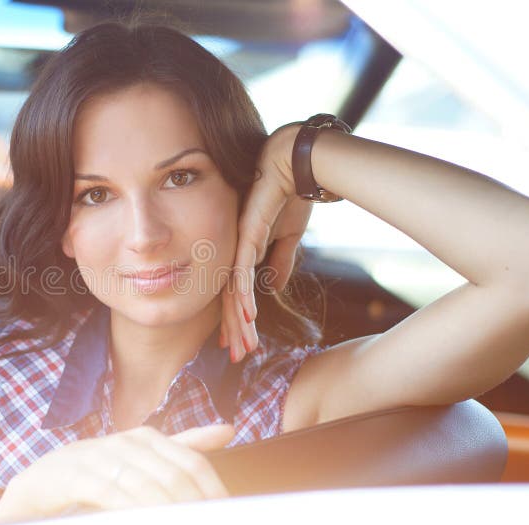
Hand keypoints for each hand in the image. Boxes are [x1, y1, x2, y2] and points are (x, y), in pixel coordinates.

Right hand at [0, 424, 233, 522]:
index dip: (211, 491)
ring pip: (143, 485)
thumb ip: (183, 447)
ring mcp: (96, 457)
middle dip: (194, 505)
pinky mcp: (71, 477)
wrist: (38, 482)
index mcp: (145, 438)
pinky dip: (129, 509)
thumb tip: (228, 429)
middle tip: (207, 524)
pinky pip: (107, 492)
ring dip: (167, 511)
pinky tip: (143, 520)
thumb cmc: (96, 473)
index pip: (191, 462)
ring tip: (183, 524)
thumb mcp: (142, 459)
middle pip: (172, 476)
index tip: (227, 513)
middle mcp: (124, 442)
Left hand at [219, 123, 305, 362]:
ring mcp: (238, 244)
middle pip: (232, 298)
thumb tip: (273, 287)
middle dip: (235, 330)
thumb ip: (280, 260)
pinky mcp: (246, 236)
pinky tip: (247, 319)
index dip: (238, 319)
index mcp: (244, 251)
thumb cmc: (291, 193)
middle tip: (235, 357)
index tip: (240, 342)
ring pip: (234, 292)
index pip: (238, 292)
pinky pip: (243, 272)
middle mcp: (235, 250)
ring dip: (239, 323)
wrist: (296, 163)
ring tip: (241, 349)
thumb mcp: (288, 235)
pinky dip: (246, 297)